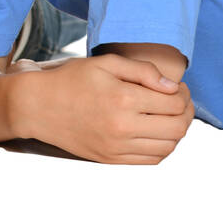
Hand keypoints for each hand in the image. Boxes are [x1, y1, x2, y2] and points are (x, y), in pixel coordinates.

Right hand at [21, 54, 193, 163]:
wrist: (37, 106)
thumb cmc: (70, 80)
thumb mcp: (104, 64)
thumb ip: (142, 71)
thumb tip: (173, 87)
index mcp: (123, 99)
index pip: (175, 103)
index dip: (183, 94)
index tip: (177, 88)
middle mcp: (123, 126)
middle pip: (178, 127)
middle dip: (185, 113)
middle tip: (179, 102)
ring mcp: (117, 147)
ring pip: (168, 146)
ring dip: (176, 131)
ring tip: (167, 116)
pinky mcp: (111, 159)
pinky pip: (151, 159)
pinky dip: (162, 147)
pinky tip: (154, 132)